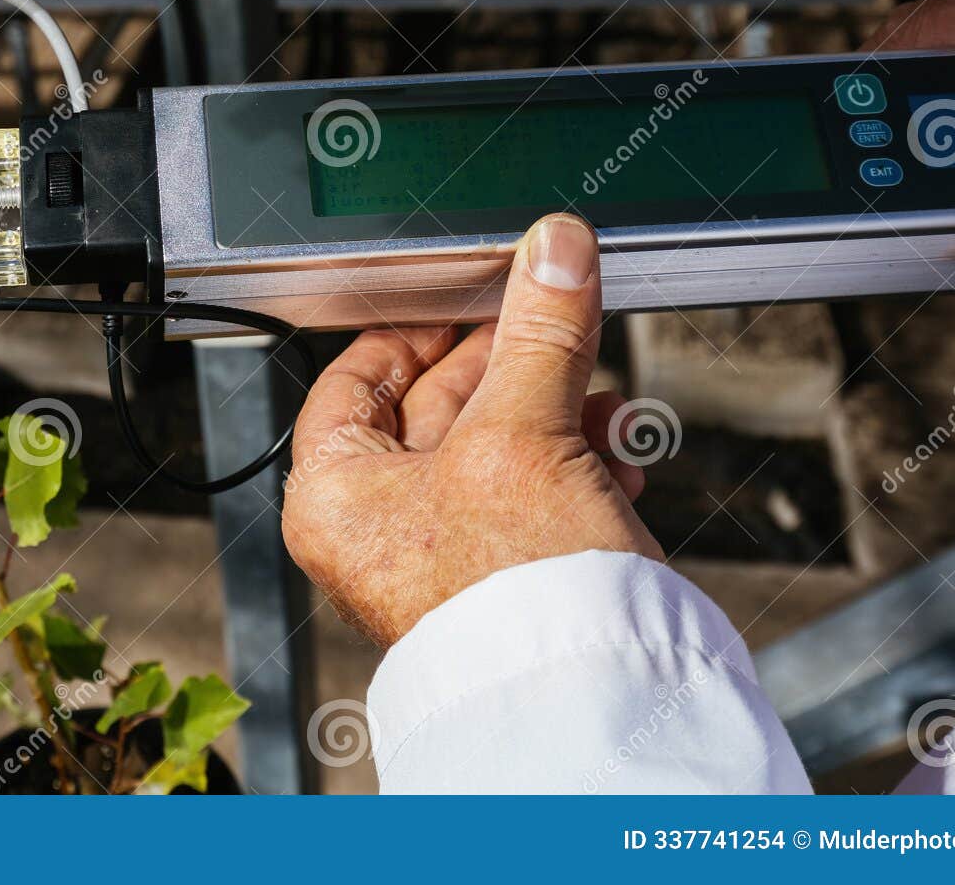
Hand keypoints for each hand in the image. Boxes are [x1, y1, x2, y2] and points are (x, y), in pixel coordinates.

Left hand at [282, 213, 661, 648]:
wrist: (591, 703)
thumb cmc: (514, 602)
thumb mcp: (523, 437)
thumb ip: (538, 335)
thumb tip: (554, 250)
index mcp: (335, 495)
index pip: (355, 378)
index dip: (417, 327)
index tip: (471, 293)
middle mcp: (377, 528)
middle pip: (440, 406)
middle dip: (516, 367)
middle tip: (558, 321)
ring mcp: (441, 555)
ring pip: (498, 447)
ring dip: (561, 413)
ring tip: (605, 402)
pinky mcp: (505, 575)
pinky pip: (533, 494)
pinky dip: (577, 464)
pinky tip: (618, 452)